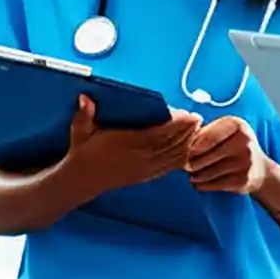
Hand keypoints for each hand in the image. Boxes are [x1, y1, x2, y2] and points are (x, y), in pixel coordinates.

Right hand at [63, 95, 201, 193]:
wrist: (81, 180)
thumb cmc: (83, 152)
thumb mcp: (80, 132)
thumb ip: (84, 115)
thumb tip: (85, 98)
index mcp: (128, 145)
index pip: (157, 134)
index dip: (175, 125)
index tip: (187, 115)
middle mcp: (140, 158)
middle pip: (171, 144)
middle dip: (186, 131)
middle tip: (198, 118)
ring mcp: (145, 168)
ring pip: (173, 156)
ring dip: (187, 143)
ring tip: (198, 130)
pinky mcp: (147, 175)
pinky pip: (170, 166)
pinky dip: (182, 157)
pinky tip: (191, 149)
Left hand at [186, 116, 268, 193]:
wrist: (260, 169)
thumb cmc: (236, 146)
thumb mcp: (226, 131)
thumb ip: (206, 132)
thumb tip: (182, 144)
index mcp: (238, 125)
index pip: (208, 136)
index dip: (192, 146)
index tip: (186, 152)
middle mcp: (244, 142)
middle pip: (205, 155)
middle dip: (191, 162)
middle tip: (186, 165)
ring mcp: (245, 162)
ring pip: (207, 172)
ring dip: (195, 175)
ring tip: (192, 174)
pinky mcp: (242, 180)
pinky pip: (213, 184)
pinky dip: (202, 185)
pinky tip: (199, 183)